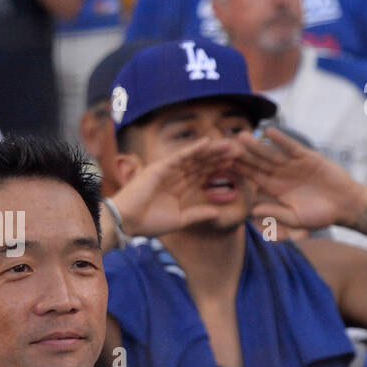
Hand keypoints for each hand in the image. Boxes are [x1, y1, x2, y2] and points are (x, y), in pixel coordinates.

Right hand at [112, 138, 244, 237]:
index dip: (218, 169)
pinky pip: (179, 156)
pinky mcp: (159, 168)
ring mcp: (167, 171)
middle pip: (201, 163)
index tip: (237, 164)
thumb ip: (198, 215)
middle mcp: (174, 176)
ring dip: (211, 150)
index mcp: (179, 188)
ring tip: (229, 145)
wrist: (127, 222)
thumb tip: (218, 213)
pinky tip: (208, 143)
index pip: (202, 175)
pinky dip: (193, 149)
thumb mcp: (180, 220)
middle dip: (219, 157)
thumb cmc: (148, 223)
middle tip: (239, 150)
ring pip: (194, 157)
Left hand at [235, 127, 366, 231]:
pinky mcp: (307, 157)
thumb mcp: (296, 218)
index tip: (221, 166)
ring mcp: (292, 164)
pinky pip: (291, 147)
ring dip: (256, 145)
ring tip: (241, 136)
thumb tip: (253, 211)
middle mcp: (280, 174)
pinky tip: (269, 132)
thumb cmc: (320, 215)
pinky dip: (281, 140)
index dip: (238, 172)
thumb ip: (276, 213)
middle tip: (223, 147)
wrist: (345, 205)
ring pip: (270, 153)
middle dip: (242, 155)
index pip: (252, 178)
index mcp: (273, 189)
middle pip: (257, 163)